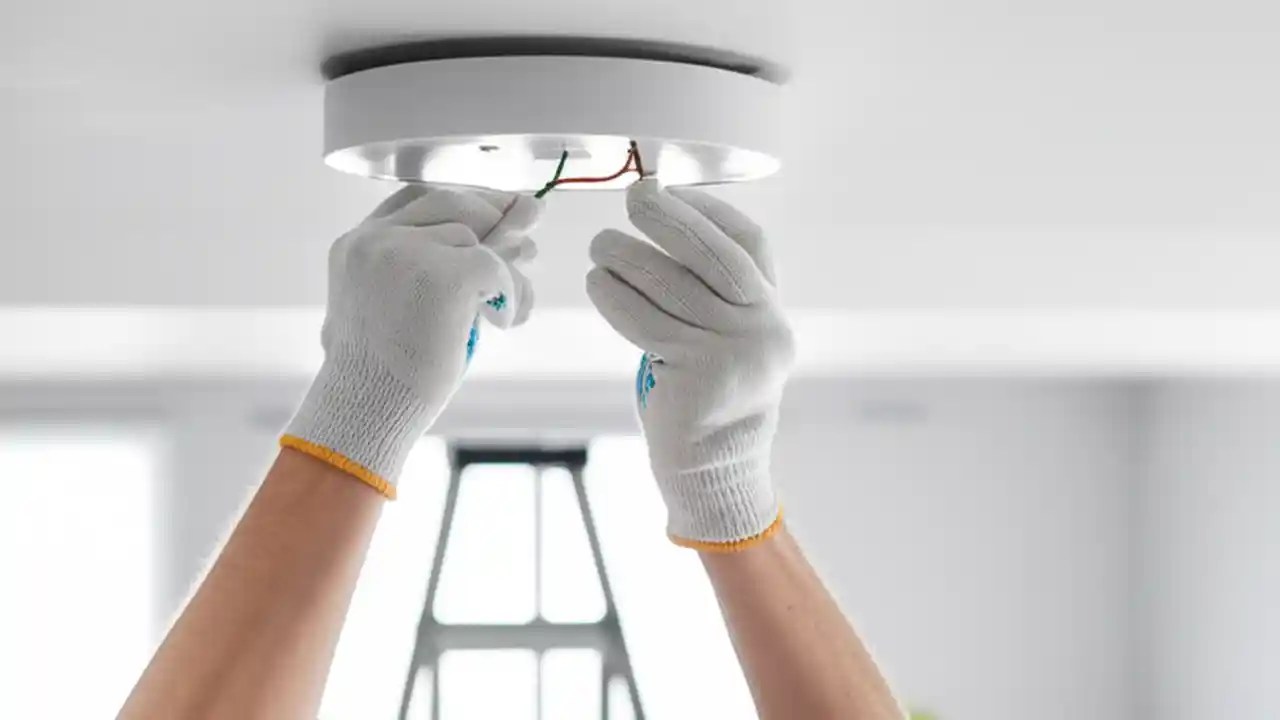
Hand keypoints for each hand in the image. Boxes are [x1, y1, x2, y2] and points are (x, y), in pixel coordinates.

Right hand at [283, 185, 540, 497]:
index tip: (494, 212)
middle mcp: (376, 240)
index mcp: (356, 244)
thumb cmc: (387, 373)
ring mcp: (407, 253)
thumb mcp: (411, 303)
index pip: (416, 198)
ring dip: (505, 273)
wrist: (369, 411)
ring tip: (507, 309)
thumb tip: (526, 209)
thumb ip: (453, 259)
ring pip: (478, 241)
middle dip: (495, 216)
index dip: (462, 201)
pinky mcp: (444, 276)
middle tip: (527, 245)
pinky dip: (511, 296)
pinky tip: (503, 322)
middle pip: (451, 203)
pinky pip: (497, 269)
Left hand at [586, 179, 793, 549]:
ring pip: (673, 286)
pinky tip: (598, 283)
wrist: (712, 472)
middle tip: (634, 196)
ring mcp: (736, 353)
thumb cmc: (705, 397)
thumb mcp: (723, 340)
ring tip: (600, 245)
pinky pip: (647, 321)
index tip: (675, 188)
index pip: (751, 245)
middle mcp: (763, 330)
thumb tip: (663, 223)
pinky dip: (616, 296)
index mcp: (772, 315)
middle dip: (670, 219)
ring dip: (629, 256)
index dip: (711, 211)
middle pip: (714, 255)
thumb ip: (708, 294)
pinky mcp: (700, 374)